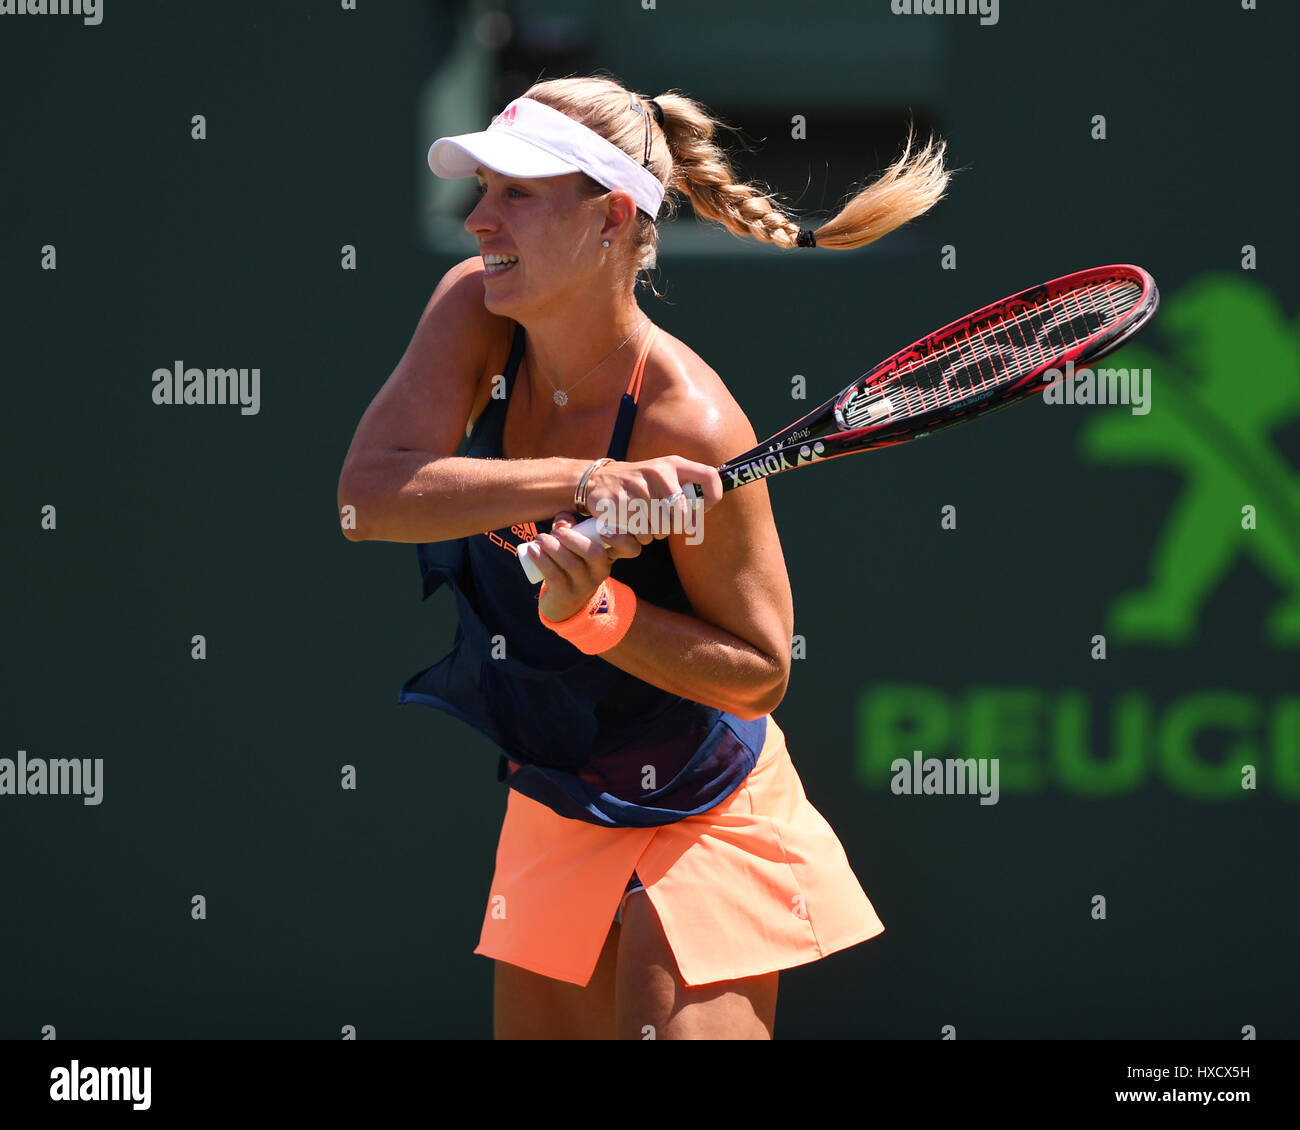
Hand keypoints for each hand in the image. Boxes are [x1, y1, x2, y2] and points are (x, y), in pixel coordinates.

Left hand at [532, 511, 647, 621]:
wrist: (564, 601)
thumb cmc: (570, 562)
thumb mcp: (575, 544)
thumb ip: (569, 525)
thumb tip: (563, 521)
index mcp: (609, 556)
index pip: (629, 548)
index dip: (621, 537)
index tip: (603, 527)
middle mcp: (601, 571)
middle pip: (594, 554)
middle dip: (573, 538)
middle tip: (555, 531)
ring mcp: (584, 585)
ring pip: (571, 564)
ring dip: (552, 547)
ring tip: (540, 539)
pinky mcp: (566, 593)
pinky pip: (554, 575)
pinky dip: (541, 560)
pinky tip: (531, 550)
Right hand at [582, 456, 723, 539]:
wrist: (597, 480)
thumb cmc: (638, 484)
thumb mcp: (662, 476)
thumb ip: (684, 489)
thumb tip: (699, 514)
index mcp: (673, 464)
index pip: (709, 477)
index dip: (712, 499)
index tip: (699, 510)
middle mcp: (659, 473)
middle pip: (682, 516)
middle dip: (673, 527)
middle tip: (662, 522)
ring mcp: (639, 487)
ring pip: (661, 529)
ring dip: (654, 533)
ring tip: (644, 521)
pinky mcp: (622, 503)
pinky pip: (642, 533)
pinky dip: (639, 536)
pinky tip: (631, 525)